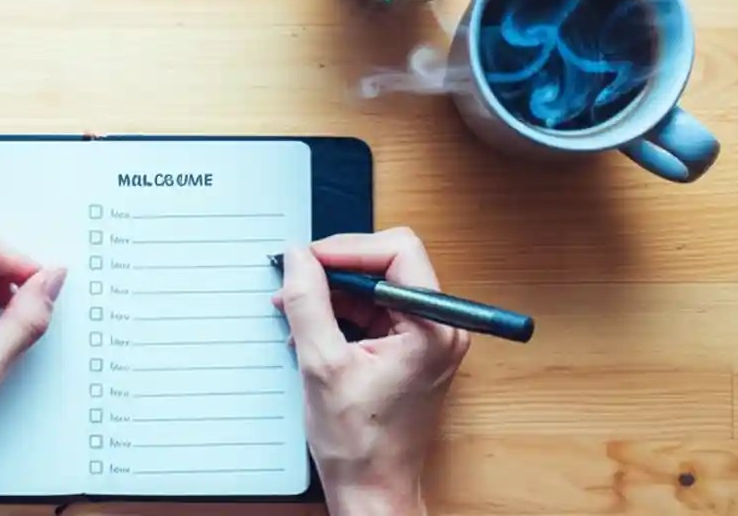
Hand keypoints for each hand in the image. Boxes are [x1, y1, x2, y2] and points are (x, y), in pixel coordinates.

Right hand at [273, 228, 469, 515]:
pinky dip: (341, 313)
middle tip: (296, 280)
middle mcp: (441, 326)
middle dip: (337, 269)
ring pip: (377, 285)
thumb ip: (308, 302)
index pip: (397, 251)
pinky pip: (376, 310)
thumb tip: (297, 257)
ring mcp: (428, 337)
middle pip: (388, 263)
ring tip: (296, 309)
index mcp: (433, 327)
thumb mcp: (322, 365)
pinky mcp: (412, 348)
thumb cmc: (360, 444)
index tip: (309, 259)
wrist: (373, 489)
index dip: (348, 248)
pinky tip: (311, 329)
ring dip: (334, 292)